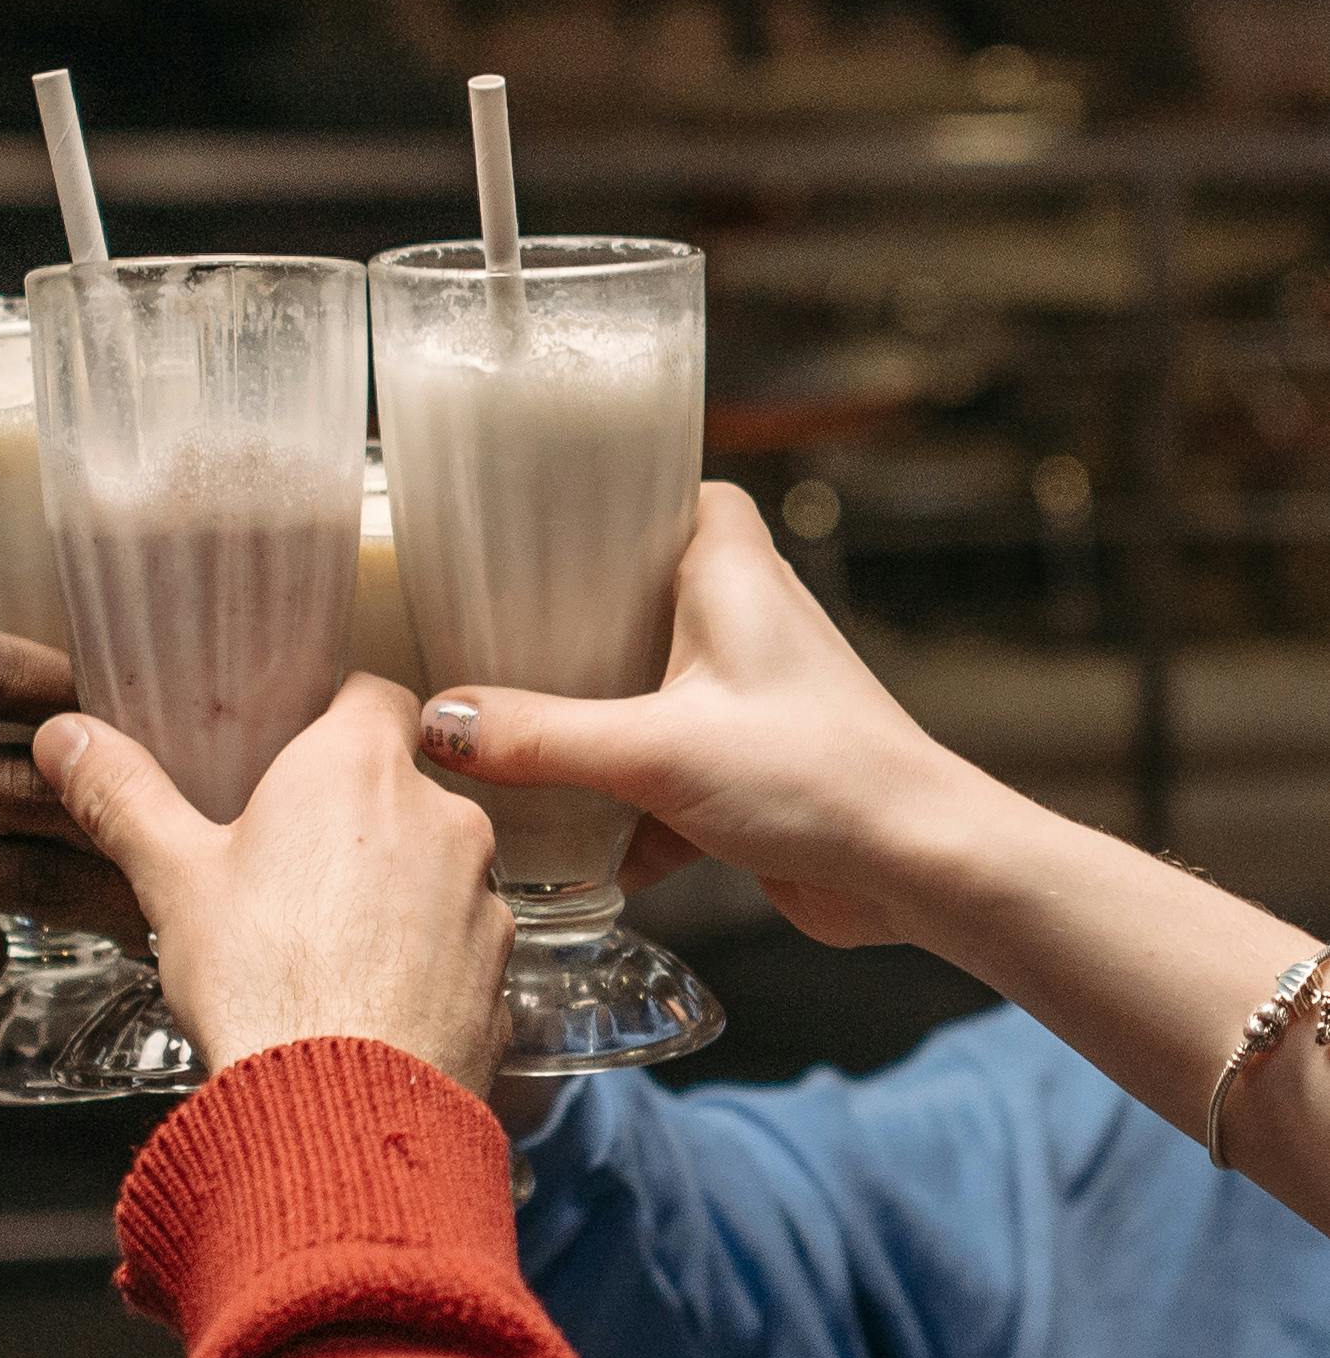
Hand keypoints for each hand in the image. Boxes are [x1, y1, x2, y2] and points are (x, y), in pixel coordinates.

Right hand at [33, 674, 511, 1090]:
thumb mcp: (171, 878)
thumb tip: (67, 738)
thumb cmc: (262, 983)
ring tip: (326, 945)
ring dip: (397, 890)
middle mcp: (440, 816)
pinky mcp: (501, 971)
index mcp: (356, 767)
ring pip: (439, 867)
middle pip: (405, 787)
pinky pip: (461, 945)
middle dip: (356, 818)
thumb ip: (122, 795)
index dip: (336, 718)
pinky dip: (424, 960)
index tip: (297, 753)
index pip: (374, 695)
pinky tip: (370, 1000)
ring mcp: (481, 895)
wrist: (342, 1111)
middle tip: (289, 867)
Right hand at [416, 482, 973, 951]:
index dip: (614, 494)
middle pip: (643, 593)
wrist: (918, 866)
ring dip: (592, 723)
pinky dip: (625, 808)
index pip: (676, 490)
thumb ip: (542, 738)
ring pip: (650, 688)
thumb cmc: (817, 774)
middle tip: (488, 631)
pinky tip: (573, 853)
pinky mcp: (752, 771)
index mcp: (731, 573)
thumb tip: (438, 723)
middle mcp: (745, 622)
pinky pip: (666, 771)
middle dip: (572, 623)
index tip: (537, 512)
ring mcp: (750, 699)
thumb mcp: (655, 750)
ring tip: (508, 737)